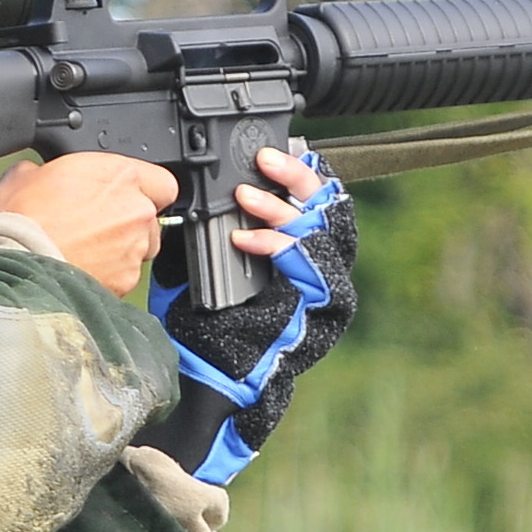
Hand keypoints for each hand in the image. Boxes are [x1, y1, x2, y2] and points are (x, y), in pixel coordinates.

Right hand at [0, 154, 178, 296]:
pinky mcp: (125, 283)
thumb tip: (40, 176)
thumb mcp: (22, 176)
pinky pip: (124, 277)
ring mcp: (134, 249)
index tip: (123, 196)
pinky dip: (107, 277)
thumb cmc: (17, 223)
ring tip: (81, 253)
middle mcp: (135, 210)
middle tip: (92, 227)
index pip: (162, 181)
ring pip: (140, 250)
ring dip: (118, 251)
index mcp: (118, 174)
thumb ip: (47, 171)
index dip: (144, 191)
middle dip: (127, 223)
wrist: (12, 271)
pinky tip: (78, 272)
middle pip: (149, 218)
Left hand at [144, 150, 355, 485]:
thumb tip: (201, 184)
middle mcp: (322, 271)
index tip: (268, 149)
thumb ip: (218, 224)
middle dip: (298, 178)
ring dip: (284, 209)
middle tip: (263, 159)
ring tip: (246, 197)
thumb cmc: (205, 325)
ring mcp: (326, 295)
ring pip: (324, 234)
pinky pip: (312, 272)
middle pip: (329, 208)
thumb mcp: (206, 262)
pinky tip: (246, 239)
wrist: (208, 382)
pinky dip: (278, 250)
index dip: (301, 169)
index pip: (317, 198)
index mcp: (302, 253)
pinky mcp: (320, 317)